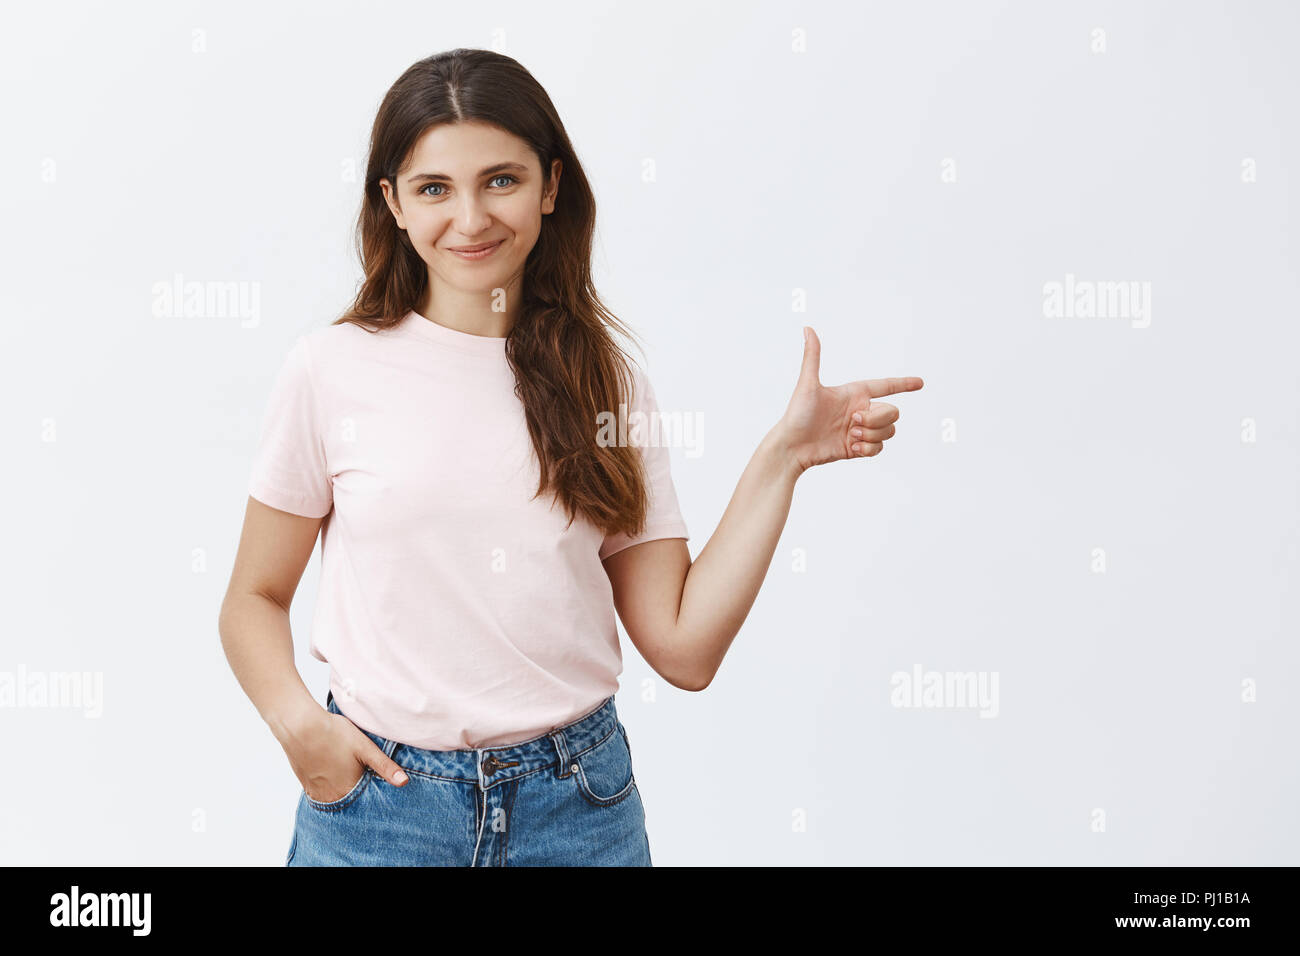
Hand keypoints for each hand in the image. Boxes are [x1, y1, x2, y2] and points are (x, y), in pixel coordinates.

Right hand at [279, 706, 408, 802]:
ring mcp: (316, 791)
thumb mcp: (365, 748)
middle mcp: (331, 796)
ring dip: (342, 791)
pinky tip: (332, 772)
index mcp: (348, 790)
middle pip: (349, 801)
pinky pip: (320, 792)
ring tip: (347, 775)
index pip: (365, 802)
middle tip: (361, 777)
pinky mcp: (305, 783)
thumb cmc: (335, 734)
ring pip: (334, 797)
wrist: (301, 726)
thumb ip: (385, 767)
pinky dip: (328, 786)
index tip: (375, 786)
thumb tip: (404, 782)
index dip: (371, 794)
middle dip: (357, 794)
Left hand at [774, 327, 922, 473]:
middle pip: (893, 412)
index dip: (903, 384)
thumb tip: (807, 328)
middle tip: (853, 423)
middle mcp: (860, 410)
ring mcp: (861, 430)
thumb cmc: (796, 414)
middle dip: (877, 419)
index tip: (920, 383)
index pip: (885, 386)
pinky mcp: (858, 448)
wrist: (791, 447)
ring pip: (889, 431)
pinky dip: (869, 449)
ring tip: (850, 436)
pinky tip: (851, 447)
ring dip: (872, 435)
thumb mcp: (808, 385)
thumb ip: (812, 356)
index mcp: (854, 393)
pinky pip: (879, 448)